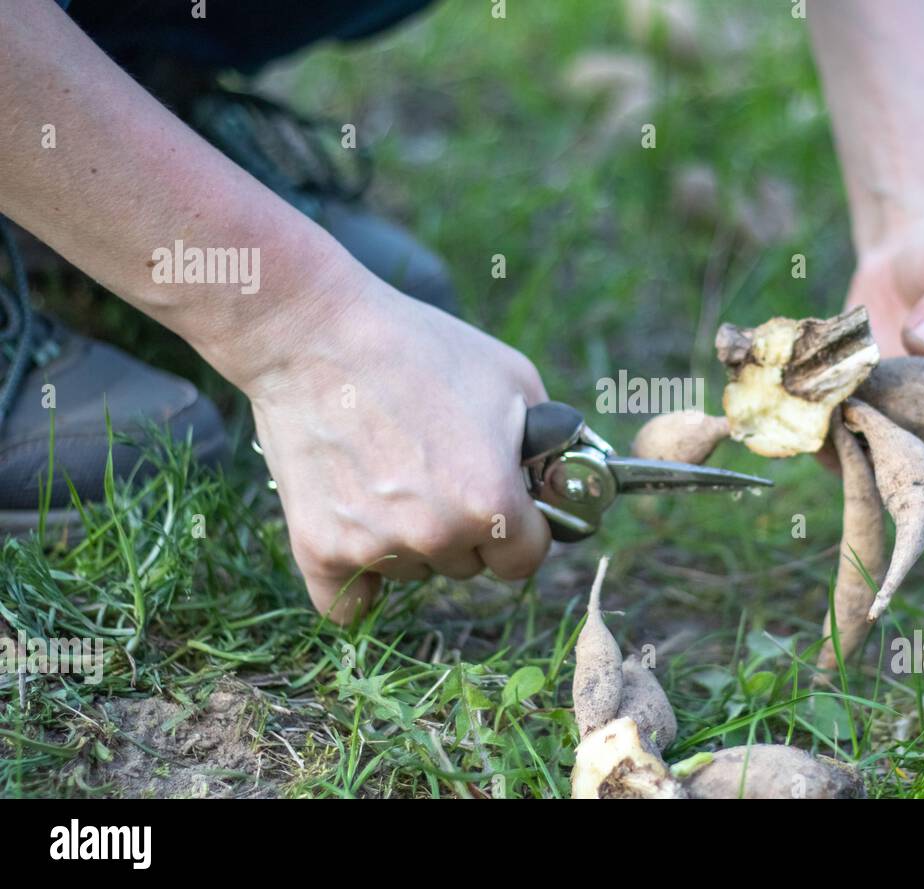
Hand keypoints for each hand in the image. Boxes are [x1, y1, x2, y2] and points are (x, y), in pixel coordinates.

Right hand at [244, 273, 551, 621]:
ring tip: (385, 470)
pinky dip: (355, 581)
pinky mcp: (318, 549)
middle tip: (433, 469)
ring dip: (408, 541)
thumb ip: (548, 445)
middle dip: (463, 529)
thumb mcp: (514, 379)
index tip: (503, 506)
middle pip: (467, 566)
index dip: (520, 530)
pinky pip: (348, 605)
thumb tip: (560, 484)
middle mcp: (437, 534)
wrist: (313, 334)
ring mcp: (375, 546)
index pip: (525, 559)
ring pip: (413, 573)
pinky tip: (358, 536)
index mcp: (492, 501)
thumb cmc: (419, 347)